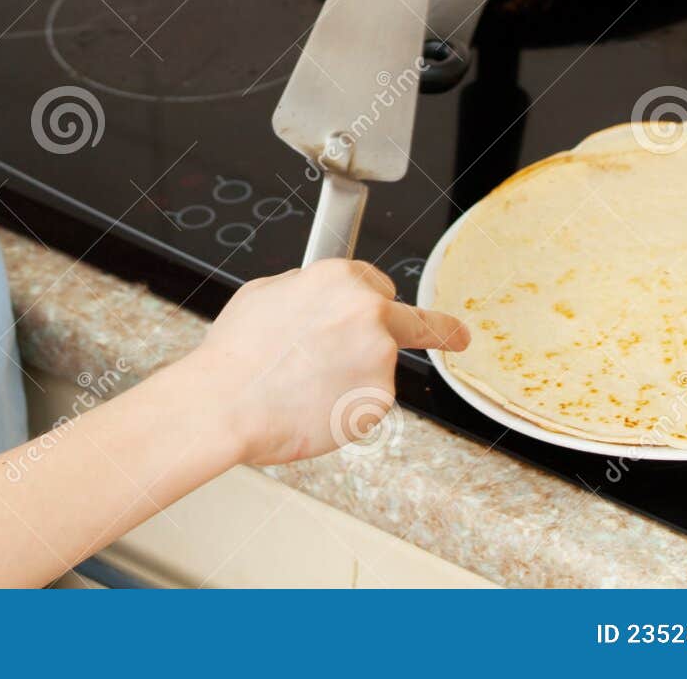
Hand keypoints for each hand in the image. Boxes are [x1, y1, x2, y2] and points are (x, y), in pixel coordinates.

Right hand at [179, 259, 468, 465]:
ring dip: (357, 379)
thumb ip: (308, 290)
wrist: (227, 403)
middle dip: (438, 330)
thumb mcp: (266, 293)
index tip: (391, 311)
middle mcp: (370, 311)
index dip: (369, 304)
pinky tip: (311, 407)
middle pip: (415, 320)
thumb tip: (324, 300)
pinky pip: (368, 404)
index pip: (379, 285)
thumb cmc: (237, 353)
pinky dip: (347, 409)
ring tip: (304, 388)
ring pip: (380, 370)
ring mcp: (379, 358)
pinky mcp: (378, 401)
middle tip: (459, 337)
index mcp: (342, 278)